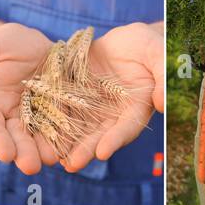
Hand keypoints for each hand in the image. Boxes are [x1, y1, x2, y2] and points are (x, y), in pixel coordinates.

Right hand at [0, 23, 52, 174]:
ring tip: (51, 158)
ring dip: (44, 151)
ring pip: (38, 138)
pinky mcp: (58, 114)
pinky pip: (62, 129)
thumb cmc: (7, 43)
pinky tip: (72, 148)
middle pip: (14, 138)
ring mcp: (35, 117)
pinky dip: (66, 139)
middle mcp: (10, 116)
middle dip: (22, 152)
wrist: (37, 43)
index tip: (5, 153)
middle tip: (30, 165)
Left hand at [59, 23, 160, 171]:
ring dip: (68, 144)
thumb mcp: (157, 53)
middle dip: (86, 149)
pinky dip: (54, 123)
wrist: (125, 40)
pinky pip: (65, 110)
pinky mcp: (76, 96)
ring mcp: (94, 106)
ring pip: (80, 128)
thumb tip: (162, 103)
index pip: (126, 127)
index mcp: (136, 107)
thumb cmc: (148, 45)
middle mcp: (114, 112)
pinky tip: (42, 135)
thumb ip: (161, 76)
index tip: (103, 153)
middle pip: (100, 134)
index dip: (115, 139)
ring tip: (55, 159)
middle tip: (72, 164)